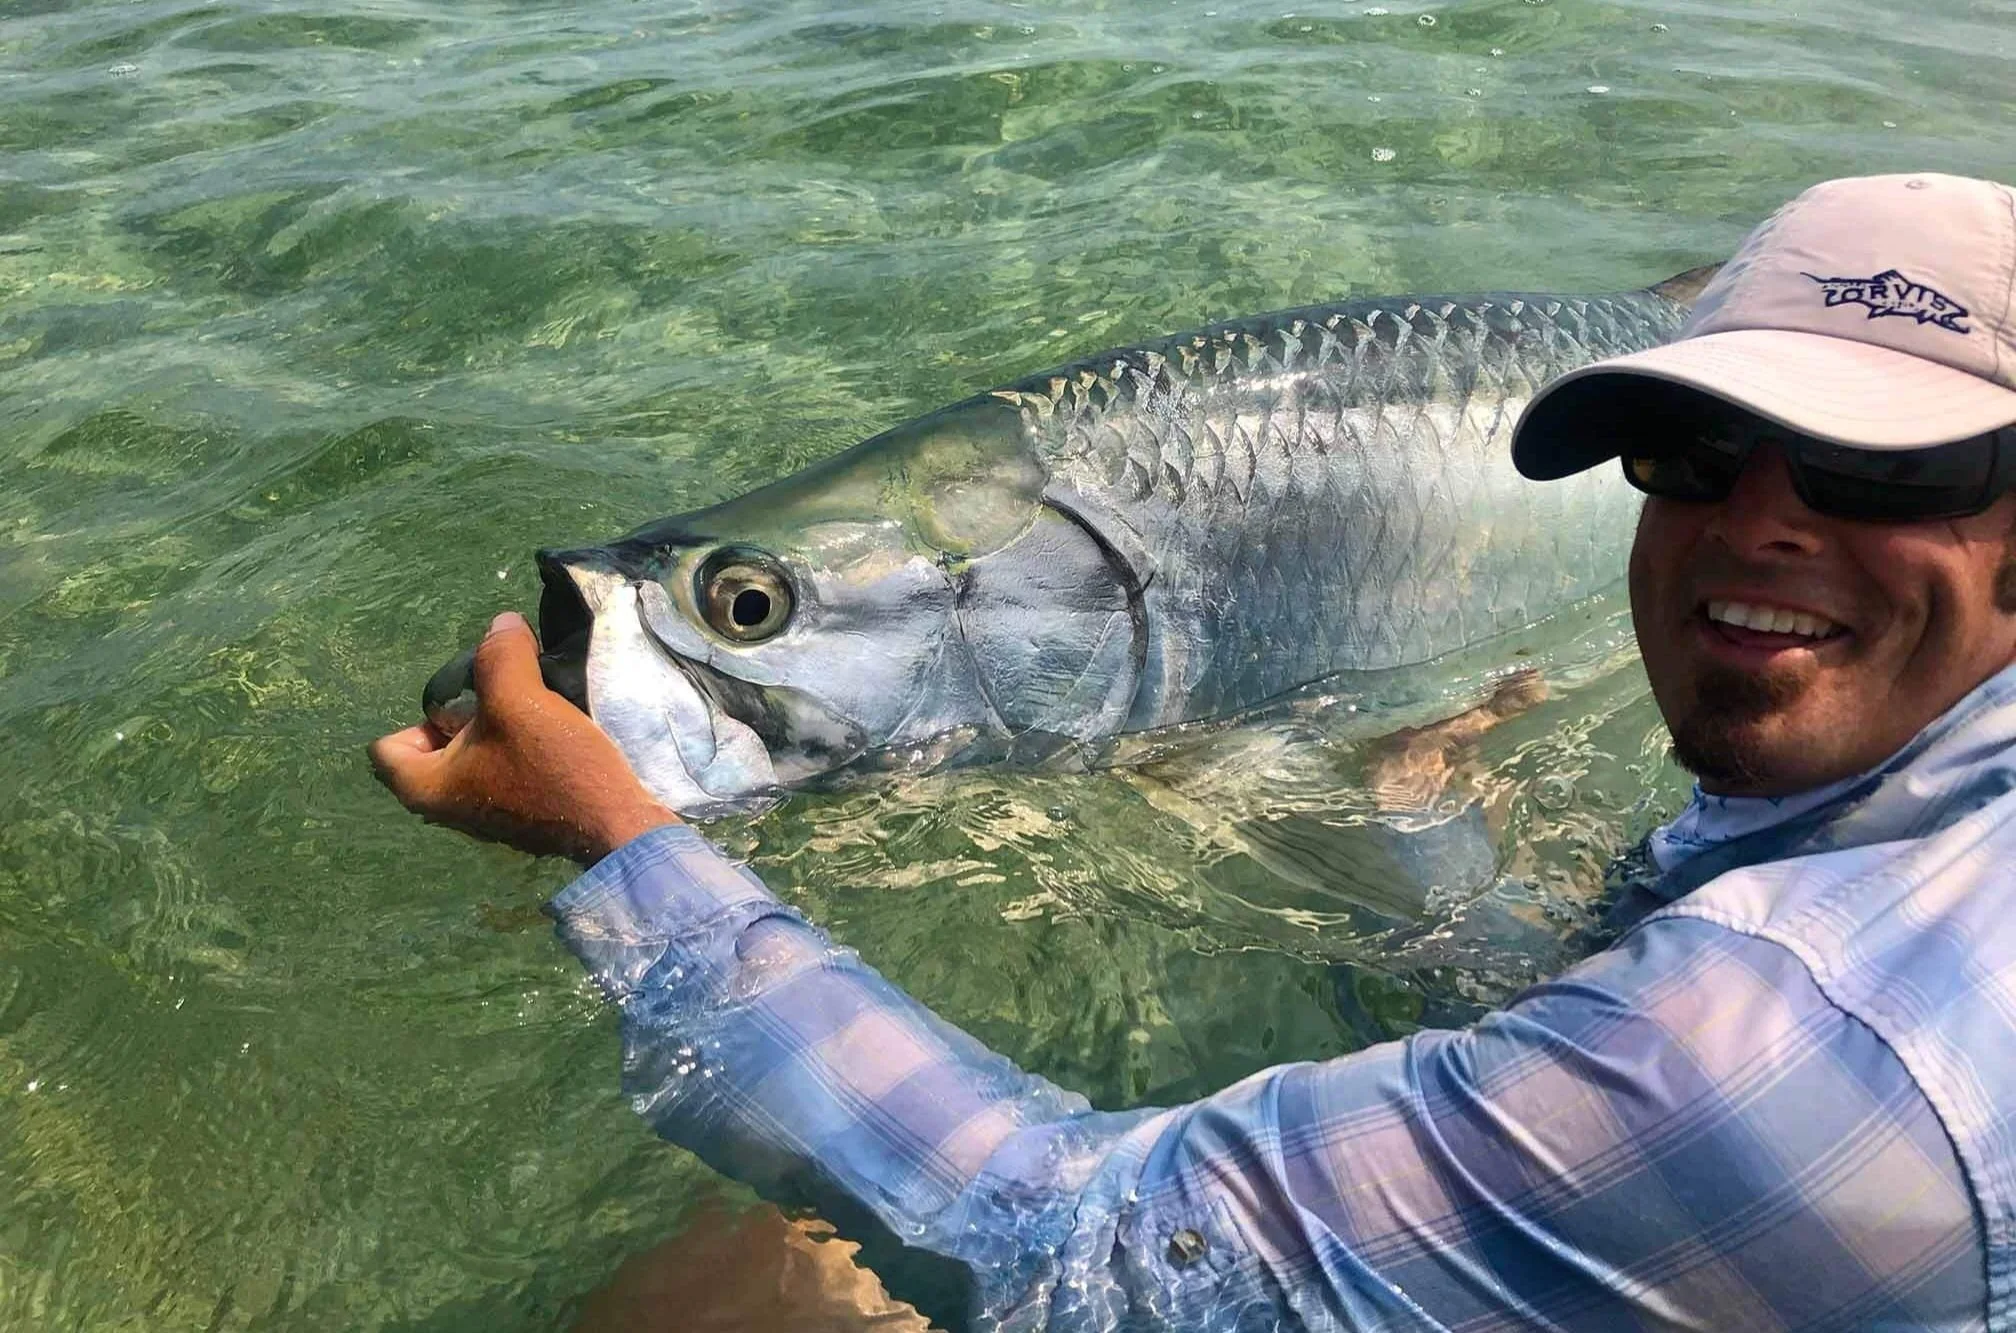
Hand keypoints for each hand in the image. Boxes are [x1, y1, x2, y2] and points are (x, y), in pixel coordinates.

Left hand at [369, 612, 679, 863]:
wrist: (618, 823)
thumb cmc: (553, 767)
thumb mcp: (520, 699)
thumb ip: (500, 654)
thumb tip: (501, 625)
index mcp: (426, 788)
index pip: (386, 745)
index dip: (423, 710)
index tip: (467, 700)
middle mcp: (447, 809)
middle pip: (435, 745)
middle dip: (464, 714)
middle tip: (503, 698)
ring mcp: (488, 814)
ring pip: (474, 755)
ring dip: (497, 729)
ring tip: (533, 710)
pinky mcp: (523, 814)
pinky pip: (505, 770)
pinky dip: (521, 748)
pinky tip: (553, 734)